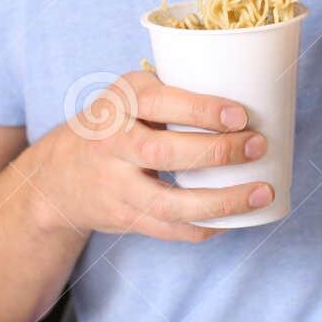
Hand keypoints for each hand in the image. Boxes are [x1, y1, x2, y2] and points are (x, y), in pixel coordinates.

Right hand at [40, 69, 272, 242]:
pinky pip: (169, 229)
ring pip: (169, 202)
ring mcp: (115, 185)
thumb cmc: (114, 125)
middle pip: (163, 153)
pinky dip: (205, 226)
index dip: (200, 109)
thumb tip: (250, 91)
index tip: (240, 114)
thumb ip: (172, 94)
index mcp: (119, 104)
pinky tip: (236, 219)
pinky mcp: (124, 217)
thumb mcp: (129, 96)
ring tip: (262, 191)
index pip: (158, 102)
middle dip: (217, 151)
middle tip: (257, 146)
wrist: (59, 174)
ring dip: (221, 201)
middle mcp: (112, 144)